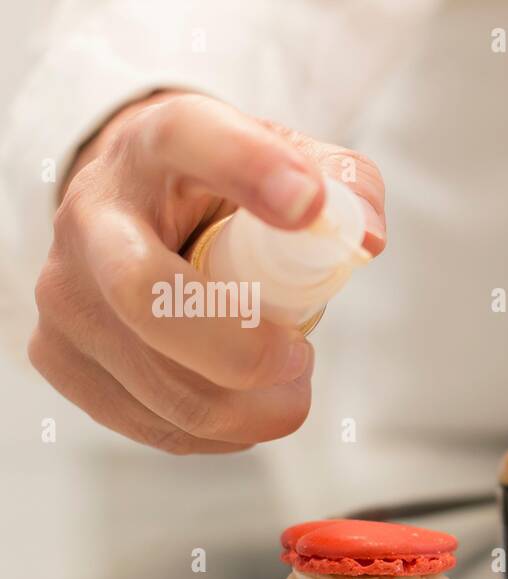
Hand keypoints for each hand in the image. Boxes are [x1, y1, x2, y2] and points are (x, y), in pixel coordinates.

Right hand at [28, 91, 385, 452]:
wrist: (143, 217)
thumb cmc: (232, 197)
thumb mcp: (292, 165)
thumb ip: (346, 188)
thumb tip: (366, 239)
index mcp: (155, 146)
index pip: (190, 138)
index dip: (250, 167)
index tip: (307, 203)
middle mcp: (91, 215)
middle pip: (149, 296)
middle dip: (244, 351)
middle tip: (300, 357)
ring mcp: (67, 294)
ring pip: (165, 388)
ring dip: (253, 406)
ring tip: (288, 376)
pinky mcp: (61, 360)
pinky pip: (160, 426)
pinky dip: (224, 431)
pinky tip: (244, 398)